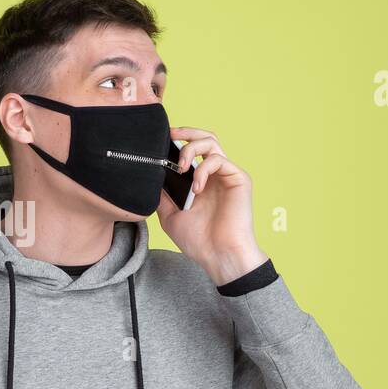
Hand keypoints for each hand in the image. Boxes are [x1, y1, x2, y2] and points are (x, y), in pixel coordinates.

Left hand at [156, 126, 267, 285]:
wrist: (218, 257)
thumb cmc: (198, 240)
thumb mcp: (169, 215)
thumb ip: (162, 194)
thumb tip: (149, 174)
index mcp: (201, 181)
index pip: (192, 150)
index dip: (178, 141)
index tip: (159, 141)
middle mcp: (214, 175)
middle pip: (204, 138)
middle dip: (186, 131)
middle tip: (170, 135)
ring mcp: (227, 176)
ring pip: (212, 142)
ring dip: (192, 148)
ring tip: (182, 167)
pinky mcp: (238, 179)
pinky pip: (219, 160)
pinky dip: (203, 169)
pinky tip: (196, 188)